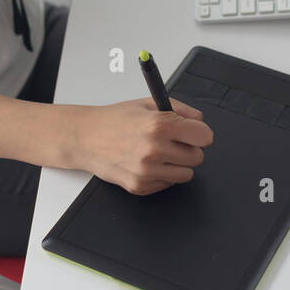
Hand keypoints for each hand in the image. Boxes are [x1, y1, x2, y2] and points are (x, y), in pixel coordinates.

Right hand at [71, 97, 213, 193]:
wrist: (85, 138)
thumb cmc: (115, 119)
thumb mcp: (148, 103)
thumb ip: (180, 110)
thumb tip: (200, 121)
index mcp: (159, 125)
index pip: (204, 136)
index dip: (200, 134)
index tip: (195, 134)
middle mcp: (154, 149)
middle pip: (197, 157)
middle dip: (189, 149)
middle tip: (173, 142)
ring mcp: (146, 171)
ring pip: (186, 174)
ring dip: (178, 164)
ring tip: (160, 153)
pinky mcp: (139, 186)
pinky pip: (167, 184)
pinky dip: (162, 175)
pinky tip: (146, 162)